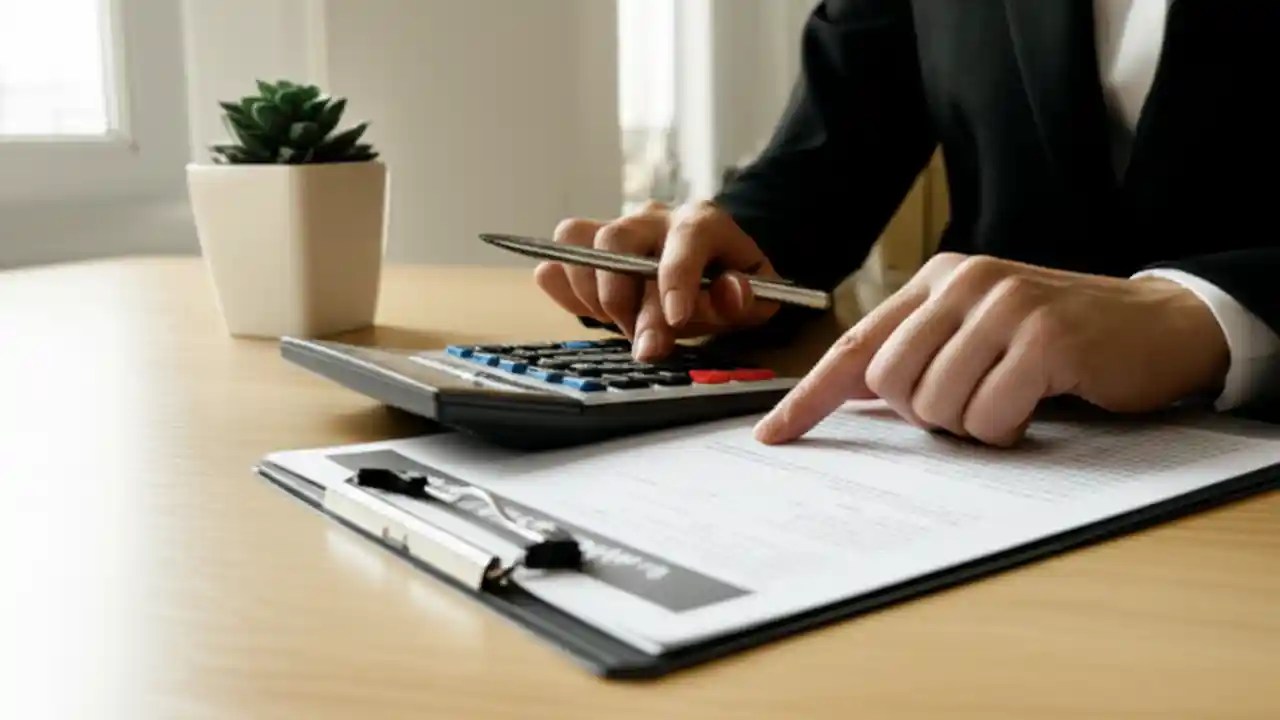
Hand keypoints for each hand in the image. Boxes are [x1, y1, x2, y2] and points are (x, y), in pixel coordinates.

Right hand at [535, 200, 780, 360]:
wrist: (710, 270)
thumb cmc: (733, 284)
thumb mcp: (757, 297)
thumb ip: (746, 299)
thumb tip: (729, 294)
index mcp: (702, 222)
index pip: (685, 241)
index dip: (677, 280)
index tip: (676, 321)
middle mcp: (655, 218)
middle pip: (616, 238)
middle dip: (621, 297)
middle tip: (642, 343)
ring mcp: (620, 228)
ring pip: (580, 240)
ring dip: (591, 293)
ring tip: (623, 325)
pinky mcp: (592, 245)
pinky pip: (564, 253)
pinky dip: (566, 286)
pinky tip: (592, 311)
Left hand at [754, 253, 1230, 446]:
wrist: (1158, 324)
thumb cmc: (1058, 339)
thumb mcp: (979, 331)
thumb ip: (919, 351)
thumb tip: (851, 397)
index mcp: (938, 279)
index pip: (855, 345)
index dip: (809, 396)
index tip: (772, 435)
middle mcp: (964, 282)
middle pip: (888, 385)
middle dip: (924, 414)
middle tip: (975, 400)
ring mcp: (1006, 305)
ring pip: (936, 406)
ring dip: (973, 424)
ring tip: (1014, 395)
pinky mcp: (1045, 338)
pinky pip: (990, 418)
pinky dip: (1010, 430)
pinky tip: (1041, 401)